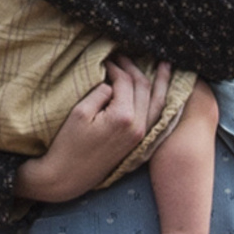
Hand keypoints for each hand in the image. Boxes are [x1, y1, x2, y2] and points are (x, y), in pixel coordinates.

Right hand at [17, 60, 165, 203]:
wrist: (67, 177)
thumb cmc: (68, 145)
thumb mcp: (79, 112)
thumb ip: (100, 92)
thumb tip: (112, 84)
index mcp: (124, 117)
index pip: (125, 82)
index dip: (115, 66)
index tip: (104, 57)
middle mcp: (139, 127)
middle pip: (143, 87)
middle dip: (134, 68)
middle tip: (122, 55)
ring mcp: (141, 136)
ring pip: (157, 101)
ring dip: (160, 82)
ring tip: (165, 64)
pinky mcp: (138, 142)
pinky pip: (156, 116)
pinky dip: (161, 100)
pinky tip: (162, 92)